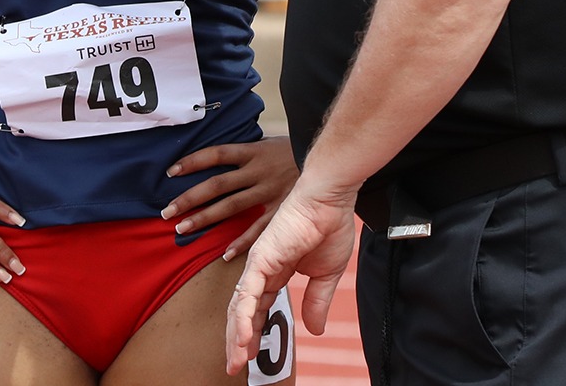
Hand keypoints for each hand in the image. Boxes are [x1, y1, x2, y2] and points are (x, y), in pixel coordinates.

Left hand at [161, 137, 298, 259]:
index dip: (193, 161)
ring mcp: (269, 190)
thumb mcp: (274, 145)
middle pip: (216, 184)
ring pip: (230, 205)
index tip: (170, 172)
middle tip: (166, 213)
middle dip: (190, 199)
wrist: (336, 162)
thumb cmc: (302, 155)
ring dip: (205, 218)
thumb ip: (251, 154)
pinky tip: (224, 254)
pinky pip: (258, 227)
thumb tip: (228, 160)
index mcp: (254, 151)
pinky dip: (241, 241)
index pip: (216, 154)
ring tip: (183, 230)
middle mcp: (258, 171)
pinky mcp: (282, 208)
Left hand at [225, 177, 358, 375]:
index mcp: (277, 272)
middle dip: (238, 340)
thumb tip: (315, 330)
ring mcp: (258, 264)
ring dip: (237, 336)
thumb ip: (316, 301)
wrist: (330, 199)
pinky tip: (242, 339)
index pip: (259, 307)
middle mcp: (262, 269)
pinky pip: (248, 295)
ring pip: (240, 307)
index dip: (253, 331)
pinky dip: (243, 319)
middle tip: (235, 366)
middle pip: (243, 311)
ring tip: (236, 362)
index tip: (251, 355)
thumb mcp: (327, 274)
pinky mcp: (260, 260)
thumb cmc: (329, 226)